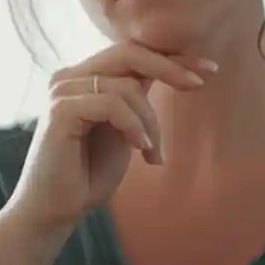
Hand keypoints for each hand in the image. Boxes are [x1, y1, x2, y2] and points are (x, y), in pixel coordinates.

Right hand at [8, 40, 217, 231]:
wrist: (55, 211)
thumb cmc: (88, 174)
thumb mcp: (125, 129)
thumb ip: (138, 99)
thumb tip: (174, 70)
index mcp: (85, 77)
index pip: (132, 53)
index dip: (171, 58)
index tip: (209, 69)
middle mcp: (70, 76)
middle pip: (129, 53)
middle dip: (170, 67)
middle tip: (199, 84)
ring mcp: (63, 90)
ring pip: (127, 86)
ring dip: (151, 122)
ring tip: (153, 154)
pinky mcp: (61, 109)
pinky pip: (113, 105)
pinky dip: (134, 127)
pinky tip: (142, 150)